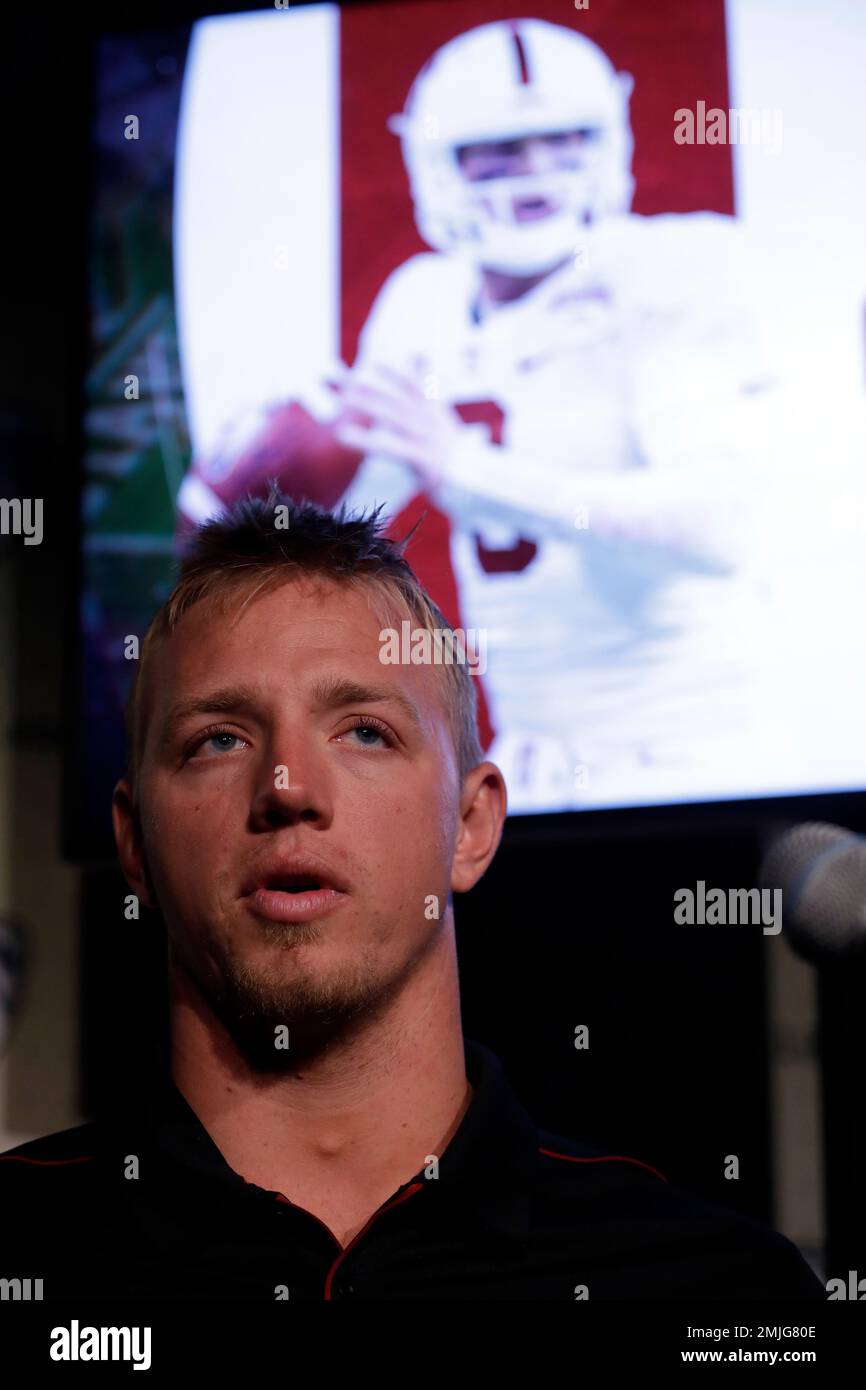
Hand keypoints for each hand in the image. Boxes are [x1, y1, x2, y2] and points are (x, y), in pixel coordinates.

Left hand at [328, 362, 462, 492]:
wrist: (484, 485)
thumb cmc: (460, 462)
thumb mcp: (448, 433)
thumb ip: (432, 416)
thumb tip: (427, 402)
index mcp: (437, 414)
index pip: (416, 387)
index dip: (396, 373)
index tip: (375, 362)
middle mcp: (432, 422)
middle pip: (397, 399)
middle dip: (371, 387)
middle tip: (345, 378)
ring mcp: (429, 438)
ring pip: (394, 416)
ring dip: (368, 405)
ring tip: (343, 399)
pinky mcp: (424, 459)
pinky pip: (390, 446)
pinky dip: (366, 440)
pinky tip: (344, 435)